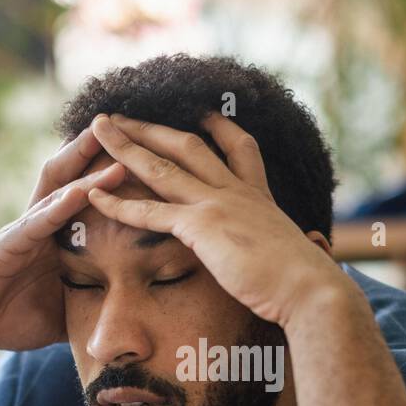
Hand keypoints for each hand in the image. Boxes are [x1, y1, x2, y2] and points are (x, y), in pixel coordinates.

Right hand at [0, 126, 125, 361]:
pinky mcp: (5, 247)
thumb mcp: (64, 311)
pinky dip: (59, 207)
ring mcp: (22, 232)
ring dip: (87, 172)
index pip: (90, 198)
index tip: (150, 160)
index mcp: (56, 238)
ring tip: (118, 153)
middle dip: (102, 156)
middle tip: (135, 132)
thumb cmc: (6, 319)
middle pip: (74, 178)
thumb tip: (134, 313)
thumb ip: (93, 304)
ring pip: (58, 191)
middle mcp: (40, 225)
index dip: (116, 178)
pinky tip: (80, 193)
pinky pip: (35, 223)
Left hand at [85, 112, 347, 328]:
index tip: (203, 113)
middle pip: (189, 145)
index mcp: (260, 198)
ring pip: (162, 166)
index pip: (240, 149)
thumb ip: (295, 244)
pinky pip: (150, 210)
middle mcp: (237, 192)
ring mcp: (218, 204)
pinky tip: (93, 194)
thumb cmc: (308, 284)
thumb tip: (313, 245)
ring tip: (97, 128)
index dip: (220, 128)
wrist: (311, 291)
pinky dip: (118, 202)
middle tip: (123, 113)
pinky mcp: (202, 227)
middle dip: (153, 127)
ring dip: (125, 145)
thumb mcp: (300, 254)